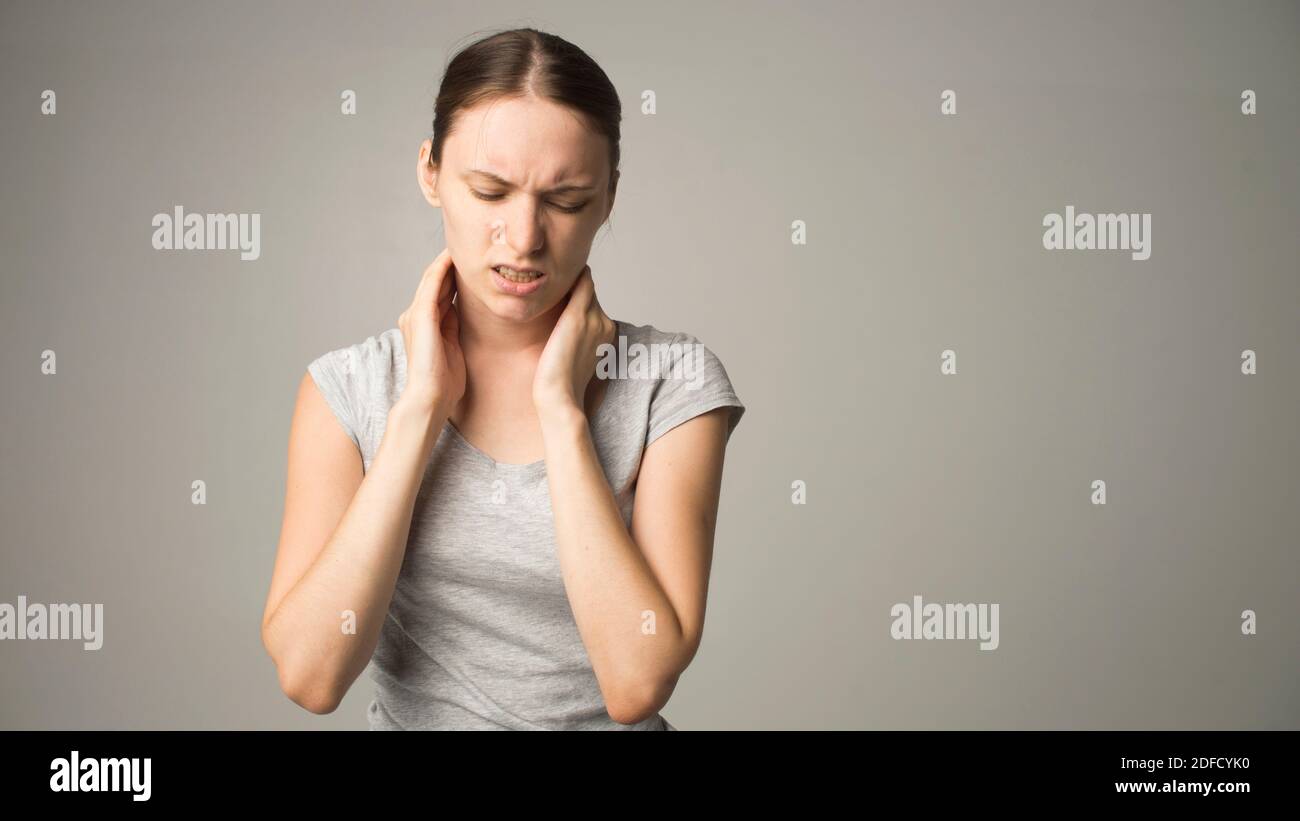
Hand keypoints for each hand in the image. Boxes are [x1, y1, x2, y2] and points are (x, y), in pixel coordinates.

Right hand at [397, 248, 465, 416]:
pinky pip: (431, 285)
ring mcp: (415, 314)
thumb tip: (459, 312)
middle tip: (468, 245)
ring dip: (446, 261)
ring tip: (462, 245)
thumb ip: (453, 328)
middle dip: (450, 264)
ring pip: (432, 278)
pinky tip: (453, 257)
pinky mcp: (420, 316)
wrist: (431, 398)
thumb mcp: (453, 347)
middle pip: (434, 281)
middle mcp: (415, 315)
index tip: (472, 263)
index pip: (440, 292)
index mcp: (425, 324)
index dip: (454, 276)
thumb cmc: (444, 382)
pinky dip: (442, 269)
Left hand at [533, 265, 614, 417]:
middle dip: (577, 289)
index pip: (595, 305)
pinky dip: (577, 276)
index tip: (566, 292)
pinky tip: (567, 269)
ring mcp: (594, 319)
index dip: (581, 299)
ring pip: (585, 288)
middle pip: (590, 295)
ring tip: (559, 270)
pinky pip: (582, 285)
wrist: (559, 396)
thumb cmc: (562, 381)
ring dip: (574, 280)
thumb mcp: (577, 356)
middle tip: (558, 277)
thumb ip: (579, 338)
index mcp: (609, 333)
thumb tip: (568, 329)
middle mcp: (606, 323)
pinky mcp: (577, 317)